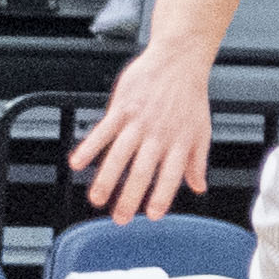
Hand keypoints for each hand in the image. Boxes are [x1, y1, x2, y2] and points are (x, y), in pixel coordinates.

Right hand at [70, 44, 213, 219]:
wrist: (179, 60)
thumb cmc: (190, 96)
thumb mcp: (202, 130)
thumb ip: (197, 161)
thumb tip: (198, 187)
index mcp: (180, 141)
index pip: (171, 175)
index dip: (162, 196)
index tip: (152, 215)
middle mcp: (159, 134)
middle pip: (142, 171)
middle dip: (130, 197)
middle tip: (119, 217)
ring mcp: (139, 121)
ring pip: (120, 155)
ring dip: (106, 179)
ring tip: (96, 199)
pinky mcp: (122, 108)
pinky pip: (103, 131)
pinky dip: (89, 148)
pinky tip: (77, 164)